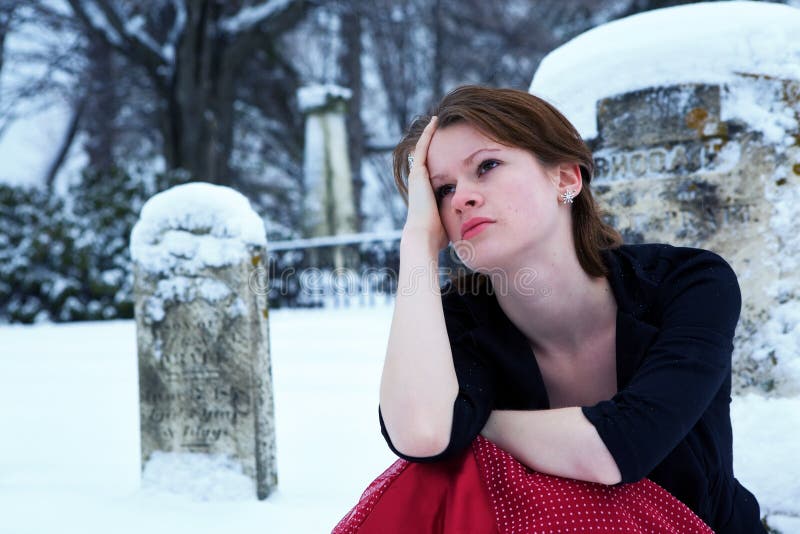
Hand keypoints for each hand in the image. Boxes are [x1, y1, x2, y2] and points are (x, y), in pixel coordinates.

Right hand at [402, 116, 448, 251]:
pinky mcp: (418, 172)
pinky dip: (428, 134)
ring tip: (438, 120)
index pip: (434, 171)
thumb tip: (472, 223)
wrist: (424, 235)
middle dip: (436, 143)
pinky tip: (435, 121)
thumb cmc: (438, 235)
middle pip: (427, 157)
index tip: (450, 148)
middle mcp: (419, 182)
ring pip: (423, 148)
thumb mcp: (450, 221)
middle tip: (444, 128)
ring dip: (430, 134)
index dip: (442, 158)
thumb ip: (458, 217)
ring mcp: (417, 176)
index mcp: (426, 192)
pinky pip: (423, 147)